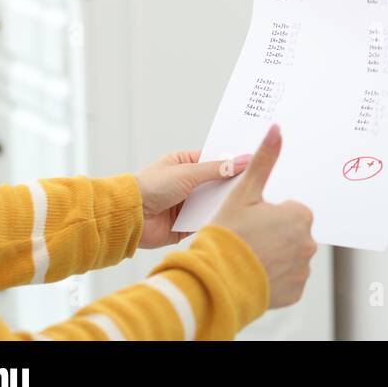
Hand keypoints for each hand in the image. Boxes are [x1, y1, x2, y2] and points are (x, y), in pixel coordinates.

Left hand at [135, 149, 252, 248]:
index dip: (233, 162)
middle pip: (217, 183)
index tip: (255, 161)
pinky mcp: (185, 225)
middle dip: (232, 185)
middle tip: (258, 183)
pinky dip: (215, 220)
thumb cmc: (152, 186)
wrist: (129, 216)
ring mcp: (187, 205)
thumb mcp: (189, 172)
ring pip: (214, 203)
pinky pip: (206, 221)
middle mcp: (187, 184)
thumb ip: (218, 169)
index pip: (215, 161)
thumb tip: (244, 160)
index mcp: (185, 164)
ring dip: (225, 204)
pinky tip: (234, 220)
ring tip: (251, 202)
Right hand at [210, 125, 316, 309]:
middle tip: (247, 241)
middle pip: (291, 234)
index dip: (268, 215)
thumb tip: (276, 129)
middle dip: (274, 236)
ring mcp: (303, 270)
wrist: (215, 281)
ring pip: (290, 258)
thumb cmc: (228, 236)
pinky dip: (274, 280)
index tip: (251, 223)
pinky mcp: (296, 292)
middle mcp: (308, 242)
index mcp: (300, 216)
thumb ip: (262, 161)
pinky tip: (254, 277)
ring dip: (274, 258)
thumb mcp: (243, 193)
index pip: (290, 211)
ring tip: (248, 260)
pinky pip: (288, 282)